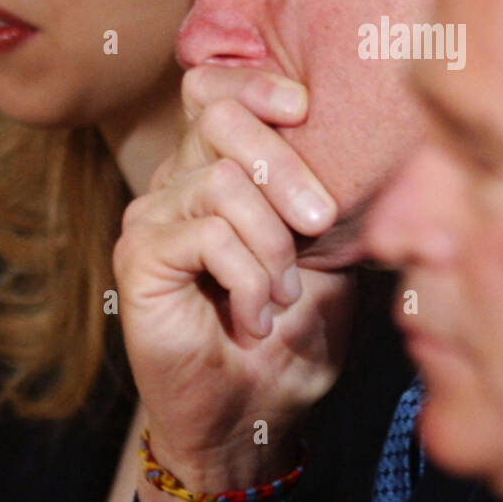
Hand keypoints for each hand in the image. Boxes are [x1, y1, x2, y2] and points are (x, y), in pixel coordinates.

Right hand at [114, 67, 355, 501]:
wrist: (254, 417)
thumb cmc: (293, 334)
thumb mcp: (328, 254)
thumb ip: (328, 194)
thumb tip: (364, 140)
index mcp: (217, 168)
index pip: (213, 89)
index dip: (255, 84)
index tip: (304, 107)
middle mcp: (176, 181)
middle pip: (219, 118)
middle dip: (287, 167)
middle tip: (319, 221)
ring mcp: (151, 217)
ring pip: (225, 182)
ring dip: (273, 245)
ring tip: (283, 296)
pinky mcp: (138, 259)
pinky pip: (207, 234)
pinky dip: (248, 278)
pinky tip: (255, 316)